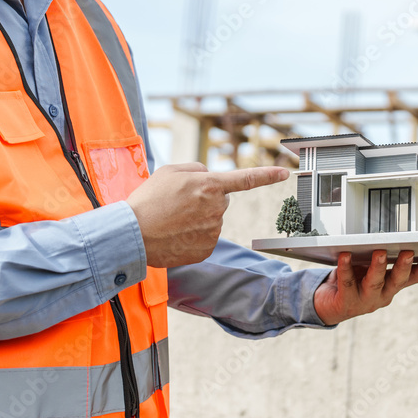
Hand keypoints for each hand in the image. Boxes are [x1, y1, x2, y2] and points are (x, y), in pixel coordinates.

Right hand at [128, 163, 288, 267]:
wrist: (133, 234)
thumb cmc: (148, 199)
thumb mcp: (170, 171)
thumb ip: (196, 168)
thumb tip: (209, 176)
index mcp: (210, 185)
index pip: (245, 179)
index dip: (267, 175)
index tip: (284, 173)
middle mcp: (217, 208)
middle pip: (221, 200)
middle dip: (206, 198)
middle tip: (178, 202)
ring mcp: (213, 231)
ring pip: (213, 219)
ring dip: (198, 218)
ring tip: (173, 219)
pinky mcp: (207, 249)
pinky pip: (206, 237)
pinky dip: (194, 236)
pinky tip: (176, 234)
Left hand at [313, 250, 417, 324]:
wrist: (327, 305)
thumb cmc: (351, 283)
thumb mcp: (371, 270)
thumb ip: (382, 260)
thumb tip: (394, 239)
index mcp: (391, 286)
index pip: (414, 277)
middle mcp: (382, 295)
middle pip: (397, 280)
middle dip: (404, 266)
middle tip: (409, 252)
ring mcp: (365, 300)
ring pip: (374, 283)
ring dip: (378, 267)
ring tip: (380, 252)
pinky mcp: (346, 302)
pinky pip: (347, 282)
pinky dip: (346, 268)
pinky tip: (345, 256)